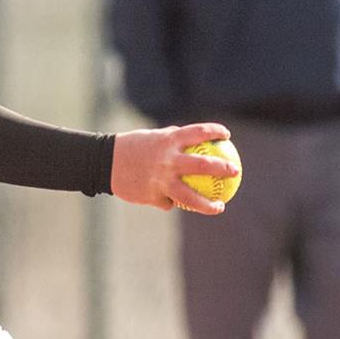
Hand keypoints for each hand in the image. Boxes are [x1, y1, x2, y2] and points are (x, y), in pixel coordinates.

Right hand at [110, 123, 237, 213]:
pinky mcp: (153, 196)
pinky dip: (171, 201)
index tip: (227, 136)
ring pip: (190, 197)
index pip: (198, 132)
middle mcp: (167, 160)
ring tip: (220, 207)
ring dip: (208, 205)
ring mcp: (161, 180)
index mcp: (167, 141)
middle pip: (202, 164)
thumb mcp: (151, 138)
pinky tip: (174, 202)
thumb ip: (172, 140)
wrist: (104, 163)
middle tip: (235, 171)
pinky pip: (169, 201)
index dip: (215, 131)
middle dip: (223, 168)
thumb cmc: (130, 148)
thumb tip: (194, 142)